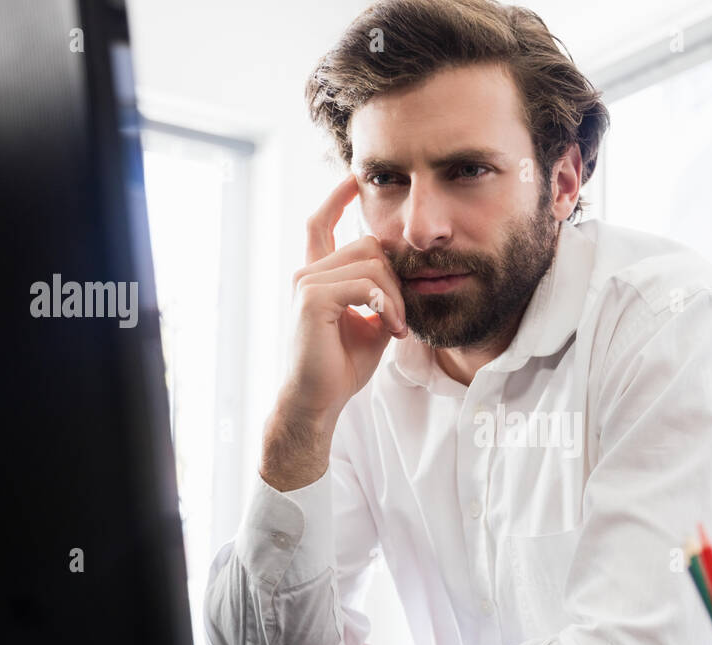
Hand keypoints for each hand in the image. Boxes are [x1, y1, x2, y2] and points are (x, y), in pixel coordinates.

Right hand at [261, 172, 407, 490]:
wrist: (318, 402)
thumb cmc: (341, 368)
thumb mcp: (372, 324)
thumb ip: (383, 294)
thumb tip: (404, 274)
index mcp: (318, 277)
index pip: (322, 223)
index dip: (338, 197)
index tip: (355, 176)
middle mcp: (307, 273)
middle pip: (369, 245)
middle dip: (398, 278)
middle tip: (405, 318)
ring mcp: (306, 283)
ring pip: (372, 263)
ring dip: (396, 296)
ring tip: (399, 327)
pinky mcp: (312, 298)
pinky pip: (365, 283)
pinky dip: (387, 304)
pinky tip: (391, 327)